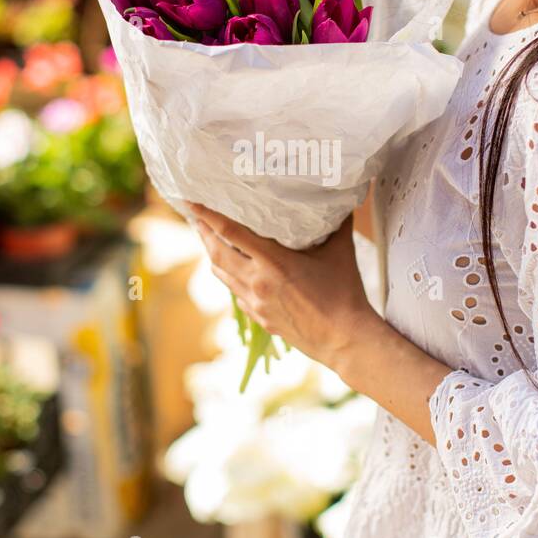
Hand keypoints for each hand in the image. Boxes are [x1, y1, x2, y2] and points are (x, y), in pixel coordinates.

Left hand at [185, 204, 375, 375]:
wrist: (345, 339)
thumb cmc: (345, 293)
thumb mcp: (341, 252)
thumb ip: (337, 223)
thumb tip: (339, 198)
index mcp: (274, 262)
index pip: (230, 233)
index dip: (208, 216)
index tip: (192, 202)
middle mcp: (258, 282)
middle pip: (216, 254)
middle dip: (203, 233)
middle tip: (197, 217)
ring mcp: (256, 303)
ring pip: (222, 275)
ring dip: (213, 255)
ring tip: (210, 240)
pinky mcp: (259, 318)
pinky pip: (236, 293)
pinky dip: (229, 276)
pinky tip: (233, 270)